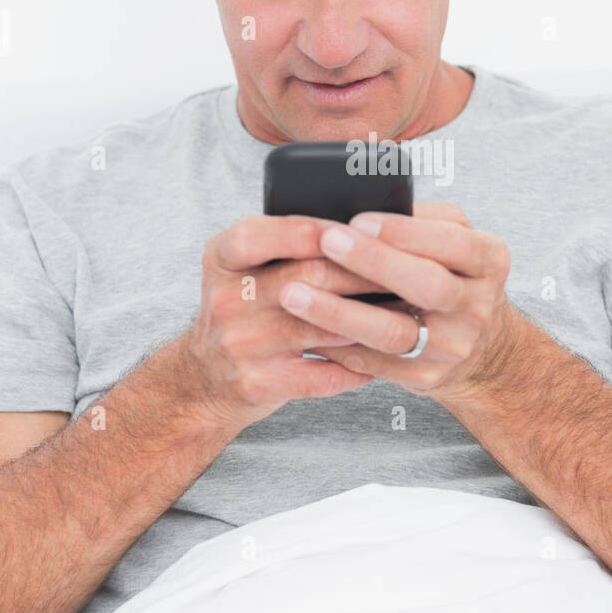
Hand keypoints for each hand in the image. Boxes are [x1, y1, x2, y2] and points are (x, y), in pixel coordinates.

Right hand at [182, 214, 387, 426]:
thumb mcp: (242, 267)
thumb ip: (284, 245)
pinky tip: (381, 358)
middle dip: (362, 272)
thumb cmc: (243, 310)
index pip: (263, 234)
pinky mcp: (259, 383)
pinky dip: (357, 367)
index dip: (315, 230)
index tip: (359, 229)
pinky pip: (324, 374)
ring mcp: (242, 345)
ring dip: (371, 320)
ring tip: (406, 310)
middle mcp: (227, 300)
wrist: (205, 378)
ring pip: (324, 327)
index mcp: (222, 259)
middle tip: (405, 269)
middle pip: (308, 277)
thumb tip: (360, 229)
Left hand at [276, 203, 520, 404]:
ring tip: (295, 293)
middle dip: (373, 262)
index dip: (404, 231)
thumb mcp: (457, 240)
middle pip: (427, 286)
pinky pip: (374, 362)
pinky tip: (302, 328)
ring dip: (339, 313)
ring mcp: (452, 347)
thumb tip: (358, 205)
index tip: (358, 219)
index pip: (452, 242)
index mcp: (488, 260)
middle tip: (326, 242)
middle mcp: (477, 306)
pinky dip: (335, 344)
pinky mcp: (425, 377)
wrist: (482, 350)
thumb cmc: (454, 277)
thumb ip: (421, 220)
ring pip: (393, 332)